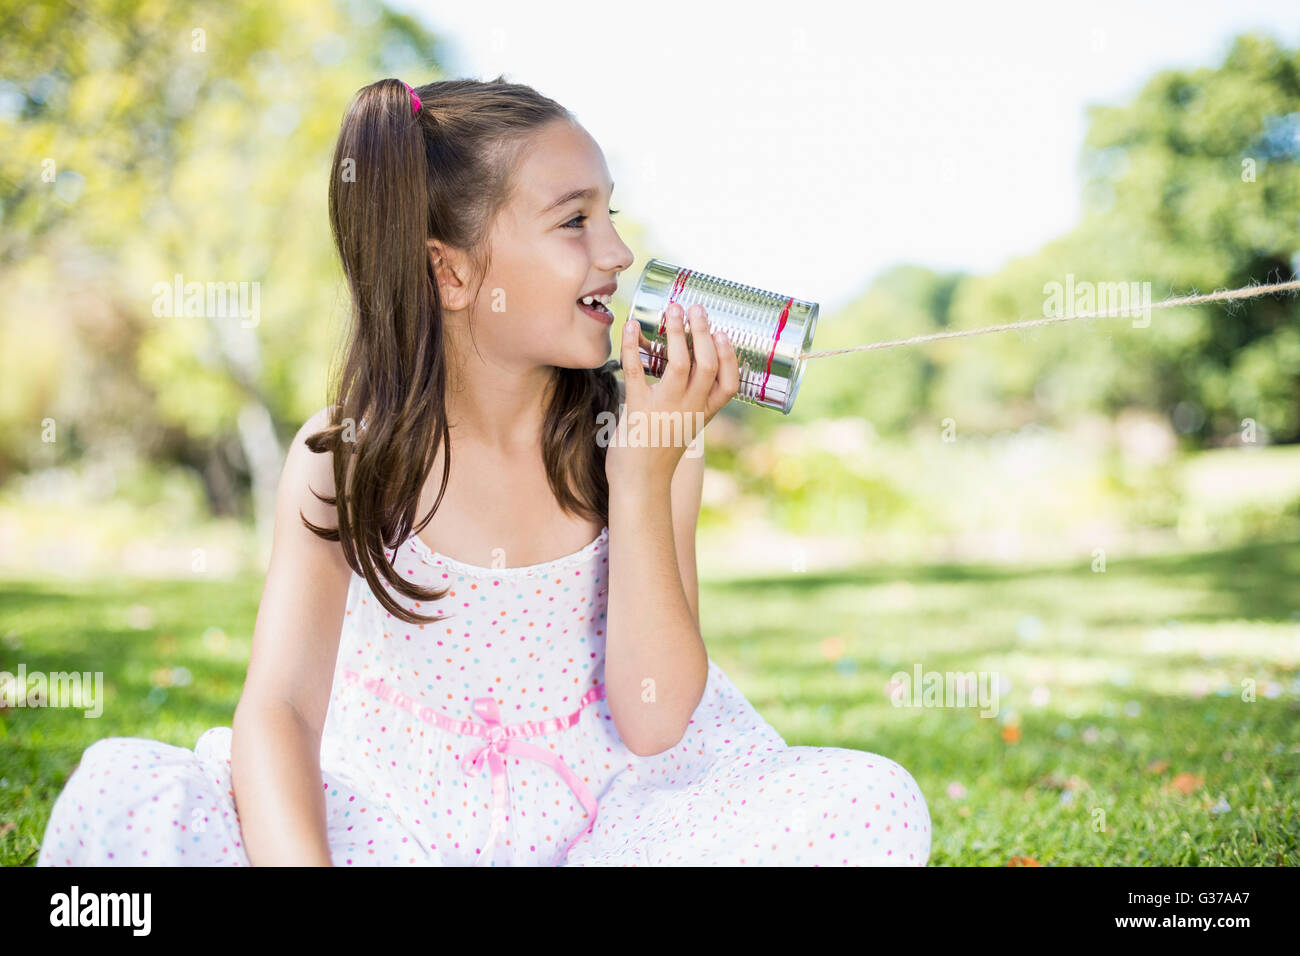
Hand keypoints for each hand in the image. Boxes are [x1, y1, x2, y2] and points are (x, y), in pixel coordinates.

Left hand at [606, 302, 739, 487]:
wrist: (639, 485)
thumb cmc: (658, 451)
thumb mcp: (682, 425)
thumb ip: (687, 400)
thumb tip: (675, 362)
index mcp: (703, 414)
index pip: (729, 385)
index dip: (730, 357)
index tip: (724, 334)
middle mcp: (689, 409)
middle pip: (706, 366)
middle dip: (703, 334)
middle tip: (697, 308)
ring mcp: (665, 409)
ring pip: (678, 365)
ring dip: (676, 333)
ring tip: (673, 309)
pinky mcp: (638, 410)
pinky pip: (636, 372)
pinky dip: (632, 345)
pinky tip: (632, 325)